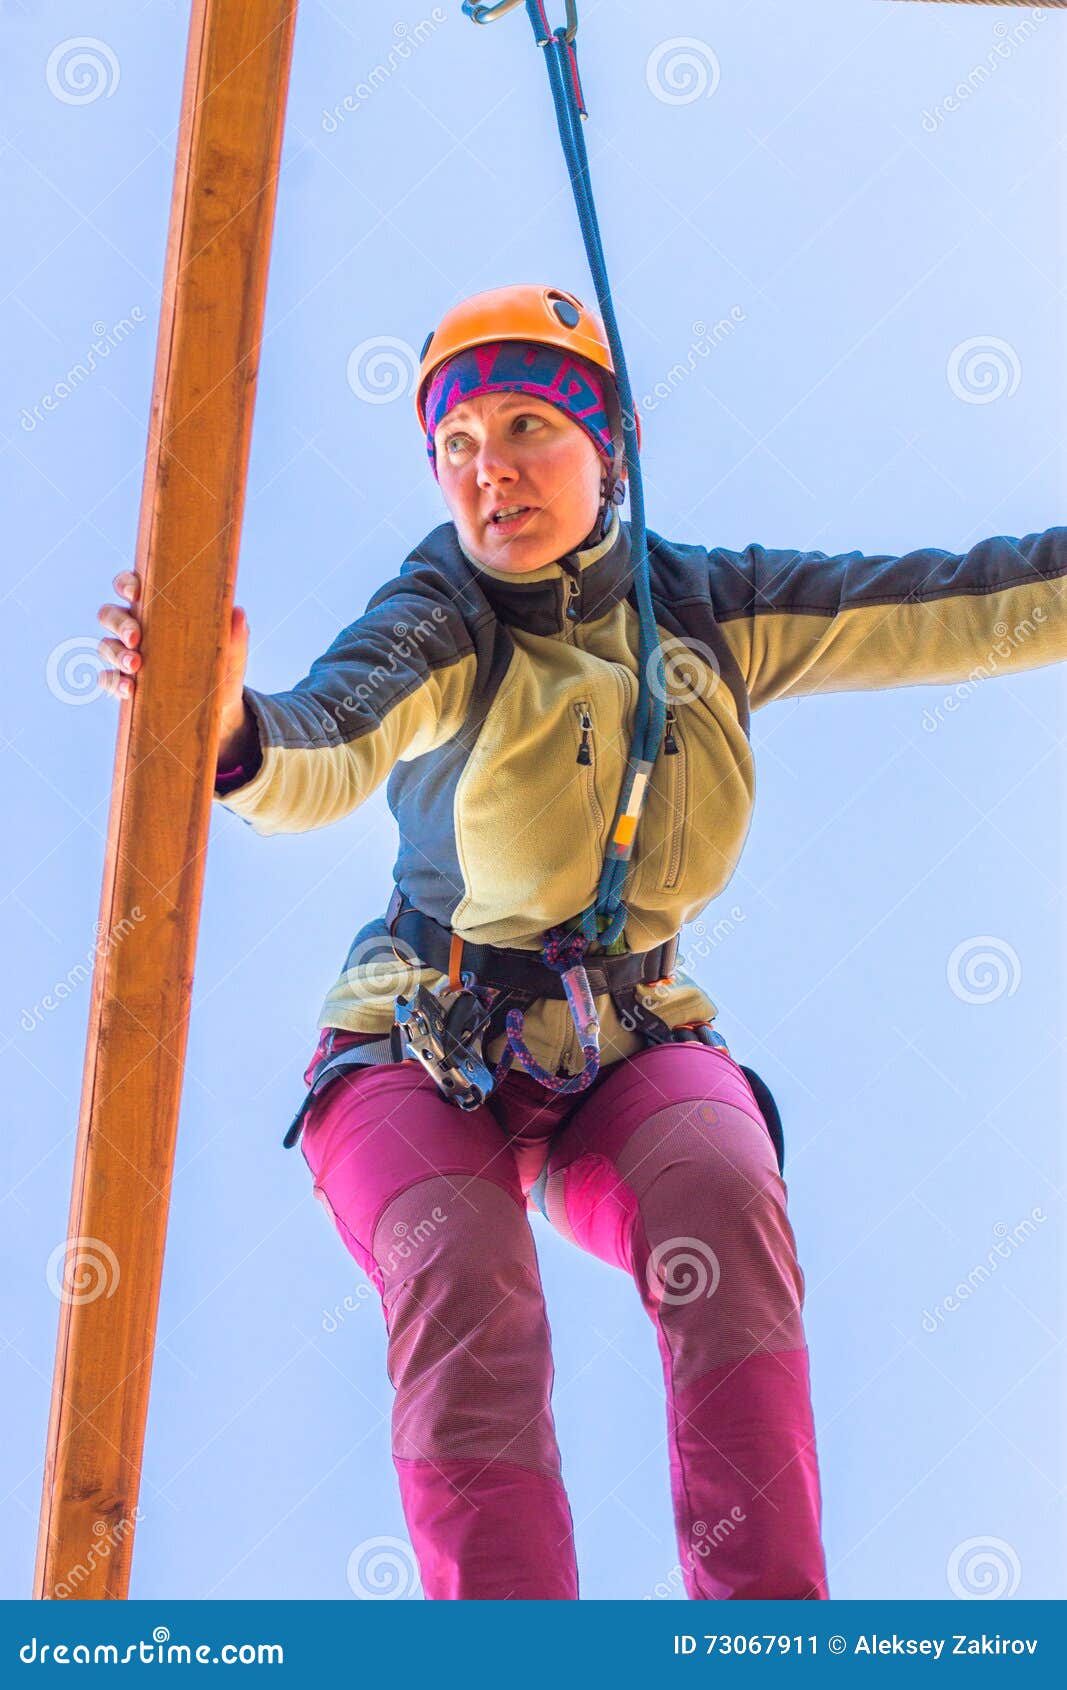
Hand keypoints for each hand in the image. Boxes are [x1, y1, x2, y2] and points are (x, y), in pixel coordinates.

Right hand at [97, 573, 249, 750]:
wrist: (218, 706)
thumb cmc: (220, 668)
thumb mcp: (230, 653)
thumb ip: (234, 635)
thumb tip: (237, 612)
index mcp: (157, 609)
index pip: (130, 585)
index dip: (126, 583)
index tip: (137, 593)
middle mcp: (135, 628)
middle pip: (109, 614)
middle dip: (120, 623)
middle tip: (136, 637)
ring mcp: (126, 655)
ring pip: (106, 645)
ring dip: (117, 653)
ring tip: (135, 666)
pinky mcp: (123, 682)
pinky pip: (107, 679)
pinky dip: (114, 682)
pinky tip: (129, 689)